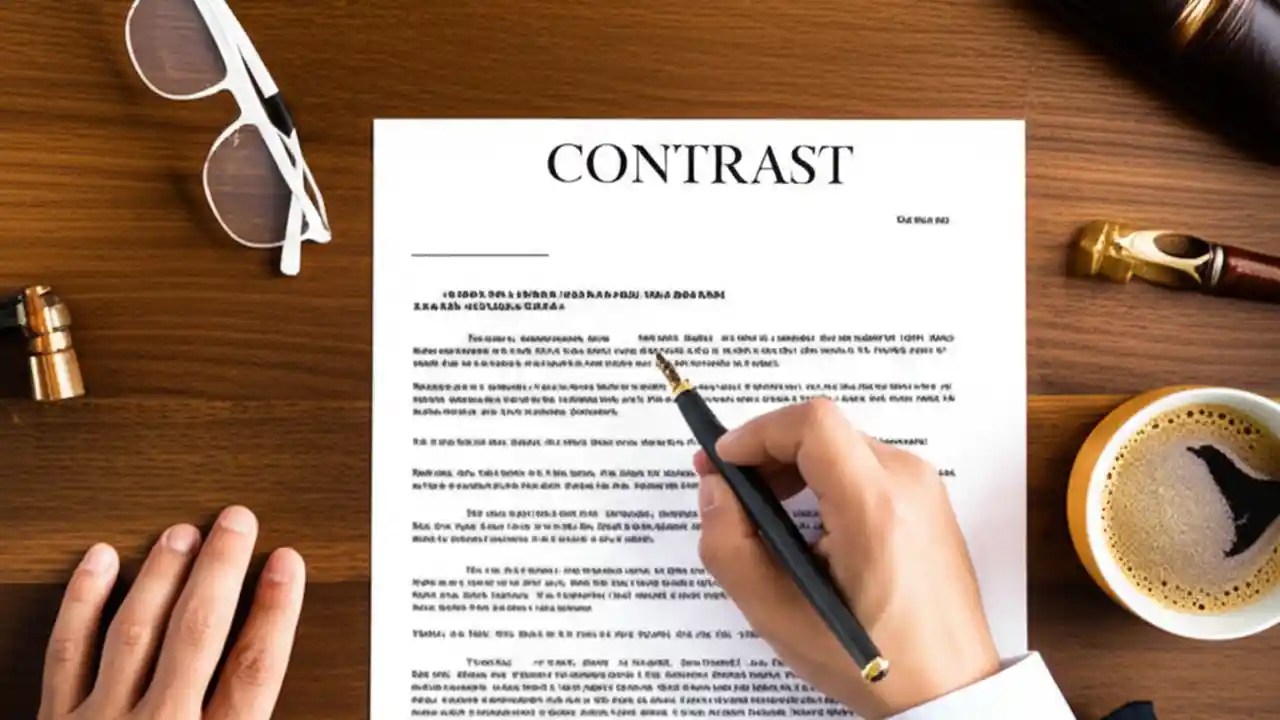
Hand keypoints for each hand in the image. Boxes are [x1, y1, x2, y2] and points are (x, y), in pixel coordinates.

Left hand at [39, 506, 305, 719]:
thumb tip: (268, 669)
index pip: (255, 668)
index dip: (276, 609)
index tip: (287, 562)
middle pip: (198, 633)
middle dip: (220, 569)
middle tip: (236, 521)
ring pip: (135, 632)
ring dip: (162, 575)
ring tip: (181, 533)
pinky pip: (66, 653)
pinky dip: (82, 603)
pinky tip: (101, 562)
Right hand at [694, 399, 998, 718]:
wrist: (947, 687)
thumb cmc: (872, 661)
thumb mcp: (778, 614)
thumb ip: (729, 546)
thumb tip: (715, 489)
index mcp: (876, 508)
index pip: (812, 424)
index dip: (757, 432)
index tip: (723, 460)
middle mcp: (907, 484)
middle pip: (822, 431)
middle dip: (767, 451)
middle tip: (730, 489)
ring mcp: (923, 488)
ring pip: (840, 445)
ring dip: (794, 466)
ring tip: (766, 512)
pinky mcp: (926, 499)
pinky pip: (863, 465)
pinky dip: (824, 478)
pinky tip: (806, 522)